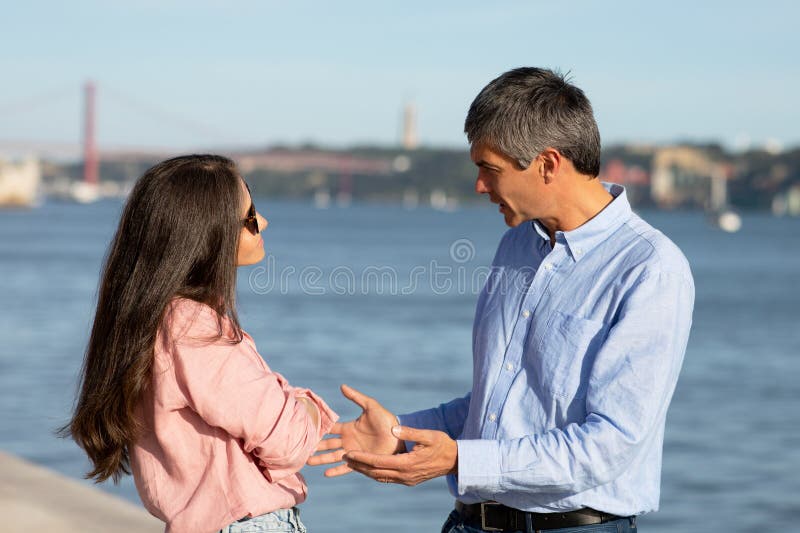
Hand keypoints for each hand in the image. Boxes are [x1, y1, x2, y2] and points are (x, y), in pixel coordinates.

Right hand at [307, 384, 402, 476]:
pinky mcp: (360, 461)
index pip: (330, 429)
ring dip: (321, 459)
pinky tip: (326, 474)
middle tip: (301, 449)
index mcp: (349, 428)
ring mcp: (354, 452)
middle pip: (327, 444)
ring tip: (308, 462)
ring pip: (333, 456)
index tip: (305, 430)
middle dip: (315, 447)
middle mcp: (348, 441)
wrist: (399, 437)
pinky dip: (336, 471)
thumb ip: (356, 397)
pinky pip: (346, 467)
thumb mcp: (370, 406)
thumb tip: (342, 386)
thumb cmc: (386, 420)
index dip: (319, 430)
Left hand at [343, 425, 457, 485]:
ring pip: (380, 477)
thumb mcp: (429, 435)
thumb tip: (394, 428)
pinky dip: (376, 473)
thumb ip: (410, 432)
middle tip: (344, 458)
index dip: (362, 458)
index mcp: (407, 463)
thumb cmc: (442, 445)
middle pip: (376, 472)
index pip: (379, 462)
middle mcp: (405, 475)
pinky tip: (369, 467)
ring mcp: (407, 480)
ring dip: (366, 471)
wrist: (455, 461)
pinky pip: (388, 478)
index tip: (349, 453)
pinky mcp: (408, 480)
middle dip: (359, 466)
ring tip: (352, 464)